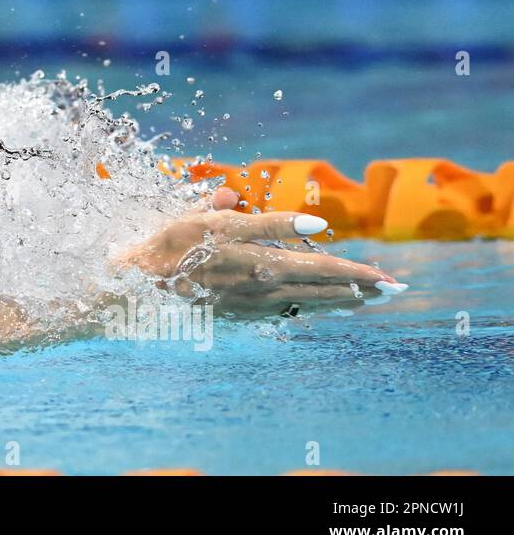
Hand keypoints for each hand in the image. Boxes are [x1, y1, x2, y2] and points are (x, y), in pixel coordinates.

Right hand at [117, 201, 406, 316]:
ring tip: (367, 298)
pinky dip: (308, 307)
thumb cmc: (174, 243)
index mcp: (260, 262)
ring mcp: (253, 305)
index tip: (385, 276)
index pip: (320, 266)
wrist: (141, 283)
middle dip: (360, 288)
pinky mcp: (241, 314)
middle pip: (322, 288)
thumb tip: (312, 224)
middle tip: (392, 289)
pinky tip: (319, 305)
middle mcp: (263, 288)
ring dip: (341, 300)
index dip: (355, 271)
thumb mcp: (213, 220)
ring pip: (308, 302)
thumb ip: (264, 223)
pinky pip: (284, 311)